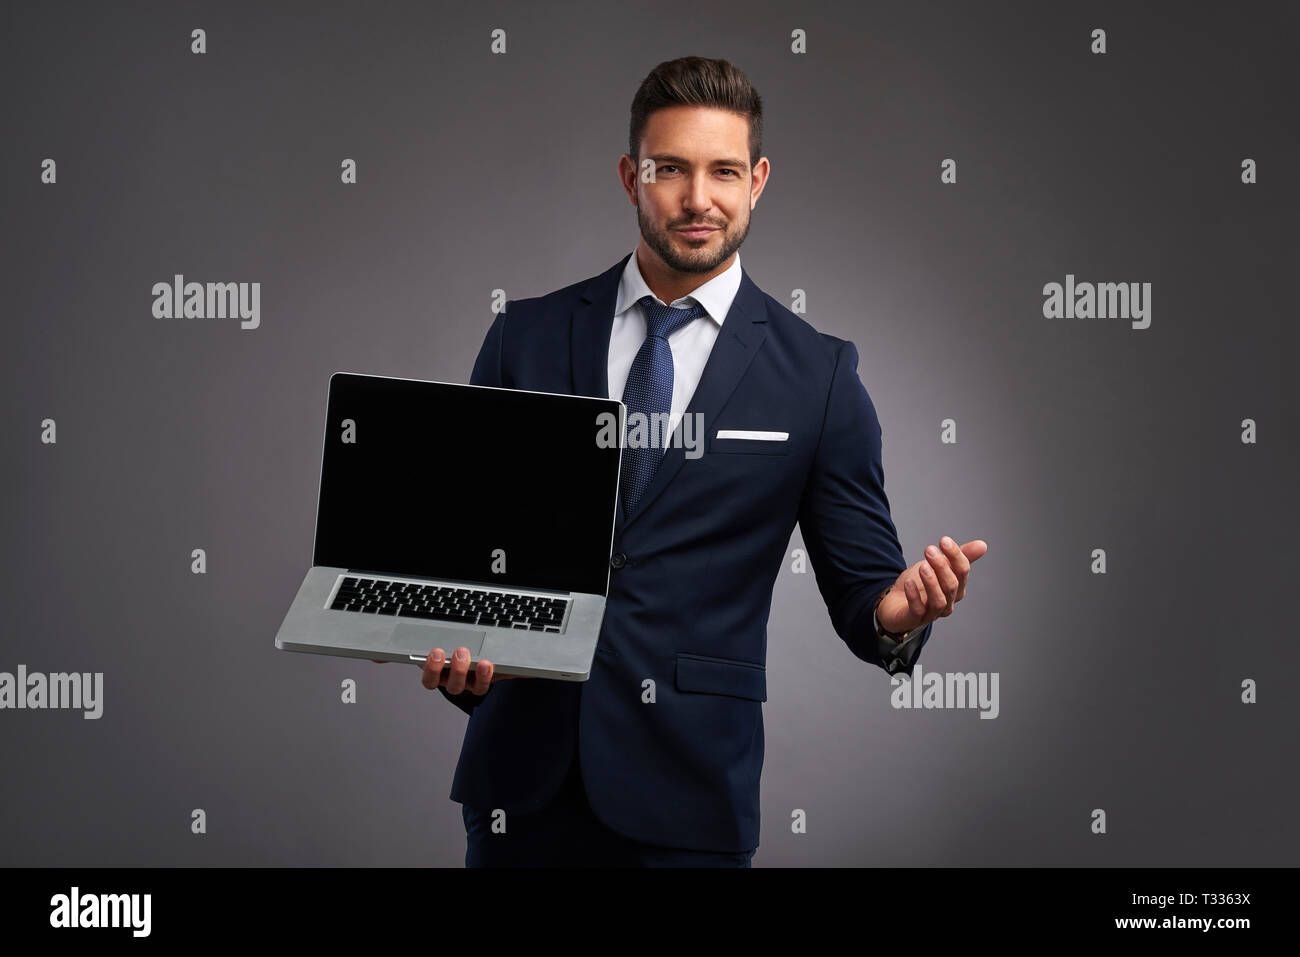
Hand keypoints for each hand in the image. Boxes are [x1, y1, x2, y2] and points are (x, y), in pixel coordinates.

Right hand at [371, 646, 523, 695]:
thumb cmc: (450, 646)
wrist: (481, 648)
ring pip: (471, 688)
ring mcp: (473, 681)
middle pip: (452, 686)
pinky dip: (489, 675)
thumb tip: (374, 657)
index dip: (432, 671)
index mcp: (438, 674)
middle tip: (458, 651)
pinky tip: (488, 662)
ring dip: (472, 673)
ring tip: (474, 656)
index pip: (430, 681)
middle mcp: (455, 681)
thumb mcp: (427, 643)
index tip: (436, 652)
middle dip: (454, 670)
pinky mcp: (491, 678)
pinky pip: (488, 684)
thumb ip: (403, 649)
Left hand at [876, 537, 987, 635]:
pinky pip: (917, 610)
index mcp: (956, 589)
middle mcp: (947, 603)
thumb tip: (983, 545)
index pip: (962, 572)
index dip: (955, 555)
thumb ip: (957, 557)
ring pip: (938, 601)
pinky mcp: (914, 619)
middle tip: (929, 550)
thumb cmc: (920, 585)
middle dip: (941, 566)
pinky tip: (909, 583)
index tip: (944, 540)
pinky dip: (914, 596)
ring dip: (931, 582)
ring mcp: (931, 613)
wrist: (896, 602)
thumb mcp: (937, 567)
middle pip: (951, 586)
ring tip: (923, 566)